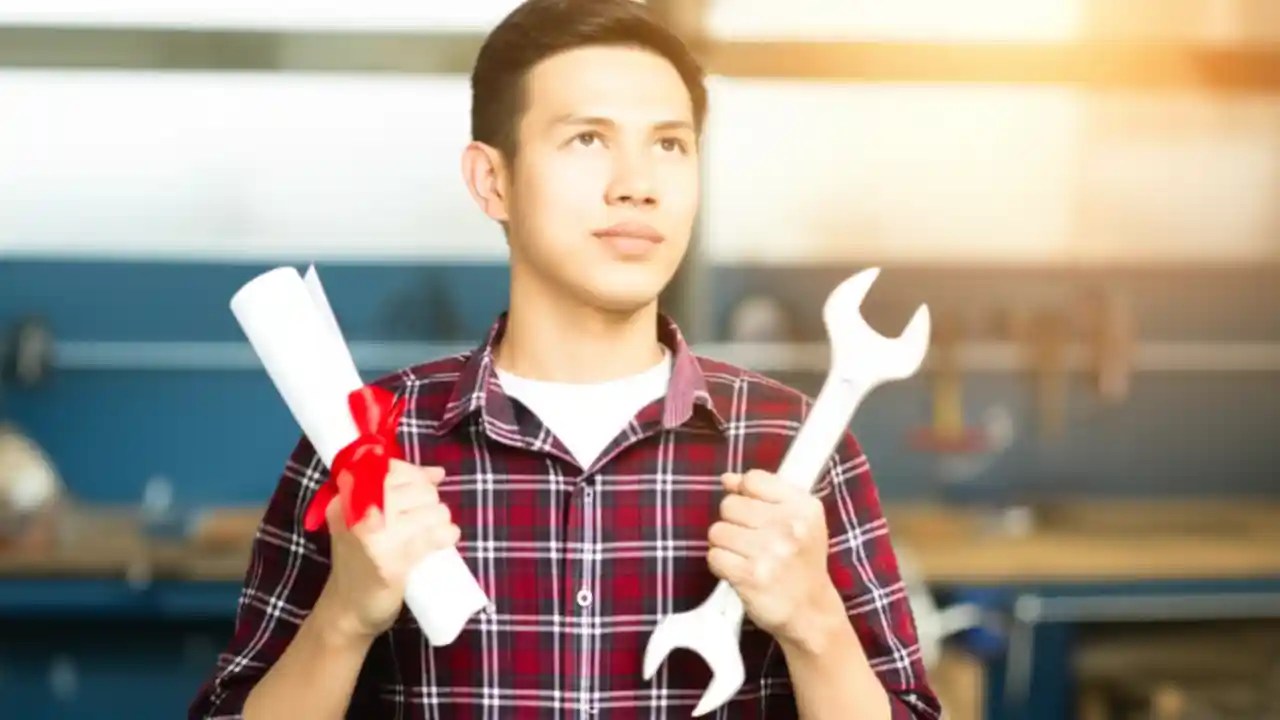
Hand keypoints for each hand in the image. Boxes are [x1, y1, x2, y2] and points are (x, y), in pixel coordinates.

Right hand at [317, 460, 459, 640]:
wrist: (346, 609)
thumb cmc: (360, 560)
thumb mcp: (367, 519)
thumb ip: (397, 491)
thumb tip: (437, 473)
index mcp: (348, 497)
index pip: (393, 469)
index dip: (416, 476)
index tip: (422, 489)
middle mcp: (359, 512)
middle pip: (418, 489)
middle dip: (430, 501)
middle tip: (425, 519)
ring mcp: (375, 537)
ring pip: (432, 510)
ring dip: (441, 520)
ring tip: (433, 531)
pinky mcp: (393, 561)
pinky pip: (434, 536)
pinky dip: (446, 535)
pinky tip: (445, 539)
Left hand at [707, 470, 839, 644]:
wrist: (810, 612)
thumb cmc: (801, 563)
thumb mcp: (798, 520)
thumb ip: (763, 493)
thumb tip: (728, 479)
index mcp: (804, 507)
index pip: (753, 479)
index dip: (746, 496)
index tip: (755, 513)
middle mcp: (789, 526)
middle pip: (730, 504)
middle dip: (734, 523)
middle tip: (752, 541)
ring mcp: (769, 552)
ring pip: (718, 531)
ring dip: (726, 546)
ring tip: (746, 557)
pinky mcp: (750, 576)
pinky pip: (714, 556)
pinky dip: (722, 565)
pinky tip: (740, 571)